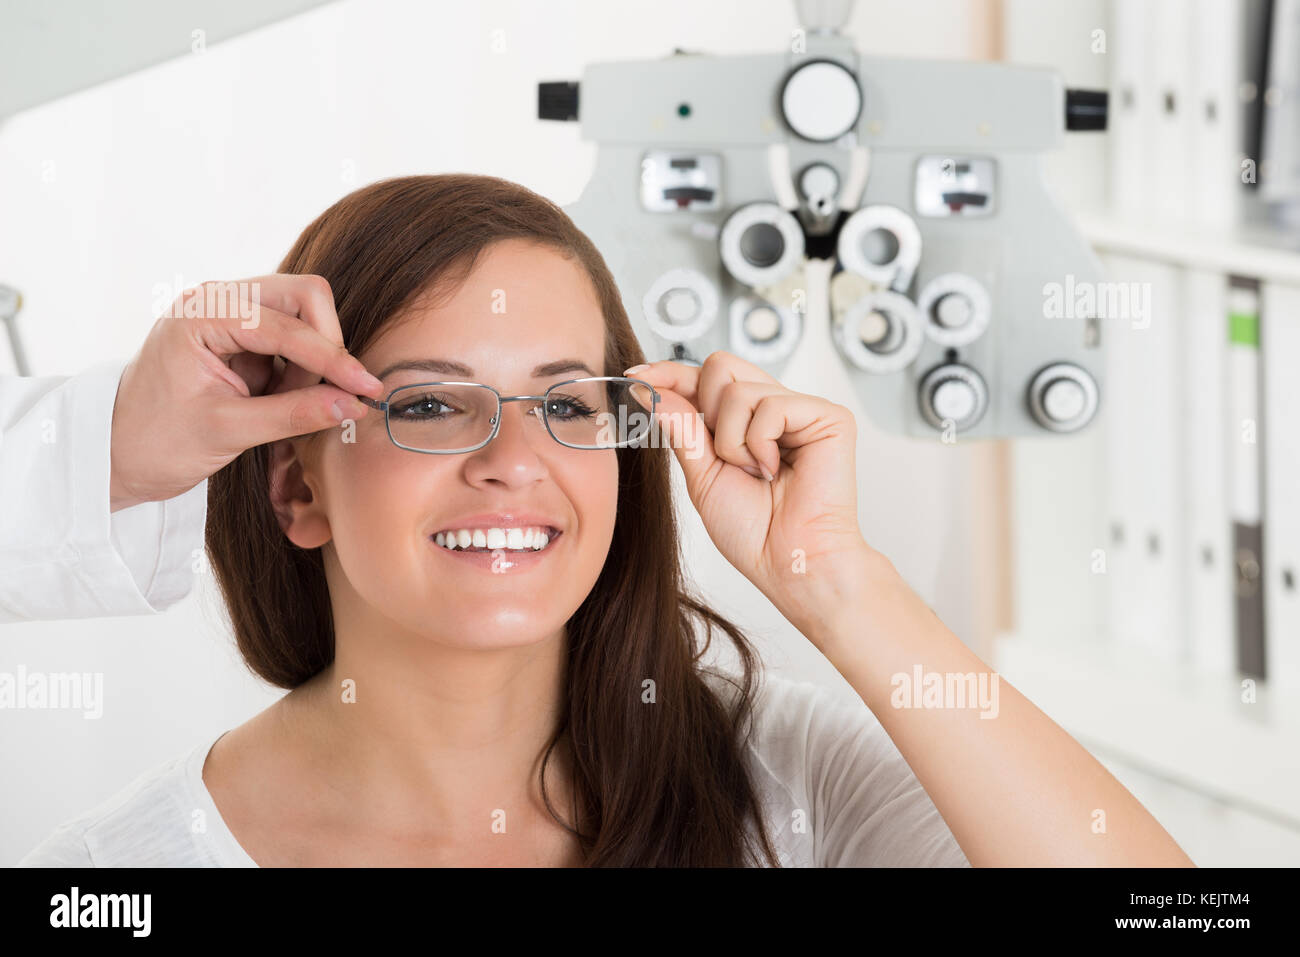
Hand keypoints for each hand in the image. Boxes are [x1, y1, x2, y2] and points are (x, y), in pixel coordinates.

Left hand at [109, 274, 383, 510]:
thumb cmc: (156, 442)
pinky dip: (303, 368)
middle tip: (327, 395)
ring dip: (313, 360)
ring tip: (287, 405)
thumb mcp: (227, 432)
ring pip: (305, 313)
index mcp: (202, 314)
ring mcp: (231, 313)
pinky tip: (283, 400)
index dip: (332, 359)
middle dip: (326, 345)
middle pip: (304, 296)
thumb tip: (353, 405)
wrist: (117, 454)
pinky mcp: (243, 334)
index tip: (366, 389)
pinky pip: (295, 337)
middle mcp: (217, 301)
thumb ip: (293, 415)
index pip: (287, 323)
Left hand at [625, 351, 881, 643]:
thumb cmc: (753, 532)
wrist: (787, 562)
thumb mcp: (701, 474)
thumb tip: (652, 388)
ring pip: (738, 389)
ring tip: (756, 473)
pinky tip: (775, 470)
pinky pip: (770, 405)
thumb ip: (681, 428)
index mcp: (744, 421)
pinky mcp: (828, 416)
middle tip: (726, 457)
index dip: (670, 373)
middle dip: (707, 414)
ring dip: (732, 441)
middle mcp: (773, 408)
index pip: (703, 378)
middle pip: (720, 366)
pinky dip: (759, 443)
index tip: (635, 375)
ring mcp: (801, 409)